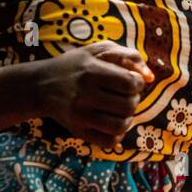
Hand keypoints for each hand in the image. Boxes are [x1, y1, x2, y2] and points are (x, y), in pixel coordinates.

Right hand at [37, 41, 152, 148]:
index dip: (138, 83)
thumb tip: (151, 77)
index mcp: (91, 71)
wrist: (41, 86)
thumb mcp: (98, 50)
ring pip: (120, 126)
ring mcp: (80, 116)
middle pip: (128, 105)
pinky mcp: (78, 131)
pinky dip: (117, 136)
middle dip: (134, 100)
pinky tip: (113, 124)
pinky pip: (108, 142)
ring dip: (128, 119)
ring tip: (122, 111)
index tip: (131, 81)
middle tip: (126, 96)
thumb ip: (128, 56)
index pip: (130, 82)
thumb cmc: (76, 65)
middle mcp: (85, 94)